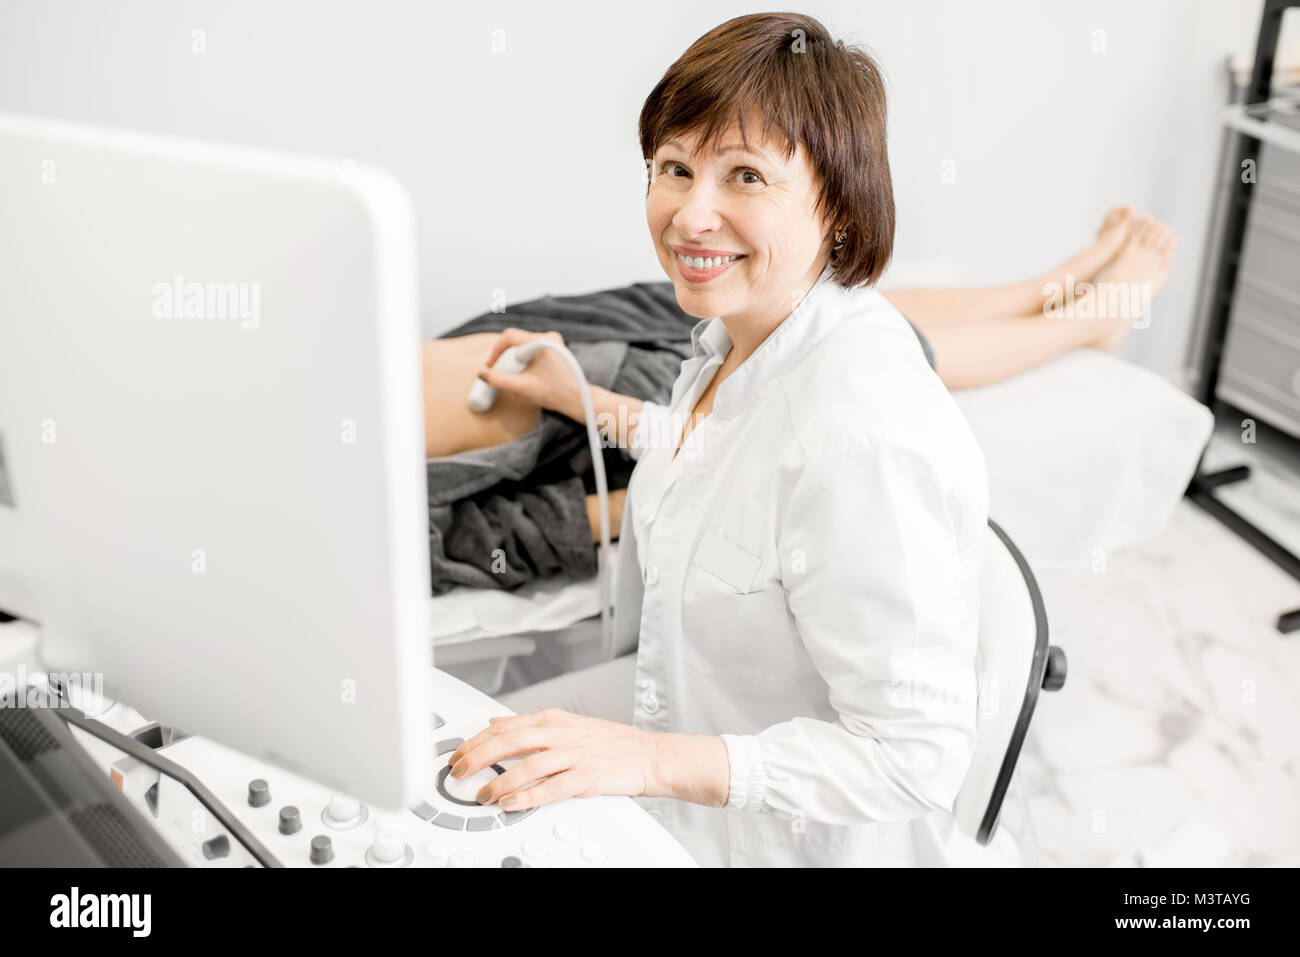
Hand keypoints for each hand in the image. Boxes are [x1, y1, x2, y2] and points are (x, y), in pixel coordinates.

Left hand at [447, 709, 657, 810]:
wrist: (648, 755)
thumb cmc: (609, 743)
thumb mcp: (565, 724)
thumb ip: (528, 724)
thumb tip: (494, 721)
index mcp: (552, 719)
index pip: (504, 726)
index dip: (476, 741)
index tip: (458, 755)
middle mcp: (560, 734)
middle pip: (509, 741)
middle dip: (478, 757)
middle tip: (458, 772)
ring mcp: (574, 755)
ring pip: (527, 765)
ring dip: (500, 782)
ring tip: (483, 796)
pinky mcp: (586, 777)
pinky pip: (551, 788)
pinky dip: (528, 797)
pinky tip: (512, 804)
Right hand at [478, 328, 581, 421]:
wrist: (577, 399)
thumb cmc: (554, 393)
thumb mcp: (521, 388)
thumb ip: (498, 380)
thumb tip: (483, 374)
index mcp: (541, 341)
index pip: (509, 337)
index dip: (495, 351)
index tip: (491, 366)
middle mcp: (549, 336)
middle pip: (516, 341)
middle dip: (507, 358)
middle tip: (505, 374)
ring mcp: (554, 340)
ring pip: (523, 345)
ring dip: (516, 361)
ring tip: (521, 378)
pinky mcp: (556, 347)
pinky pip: (532, 349)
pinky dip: (526, 361)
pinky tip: (530, 376)